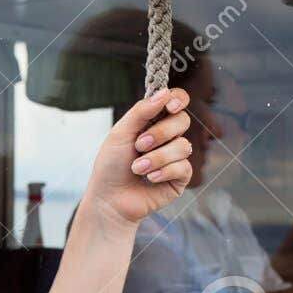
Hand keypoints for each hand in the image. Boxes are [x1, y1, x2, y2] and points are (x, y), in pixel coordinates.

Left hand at [84, 87, 193, 226]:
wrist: (109, 199)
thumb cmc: (111, 166)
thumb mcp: (120, 133)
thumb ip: (141, 112)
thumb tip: (165, 92)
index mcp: (153, 122)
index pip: (176, 102)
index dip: (178, 99)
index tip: (170, 105)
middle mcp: (167, 137)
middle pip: (182, 121)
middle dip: (161, 133)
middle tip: (139, 145)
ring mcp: (175, 157)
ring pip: (183, 146)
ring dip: (157, 158)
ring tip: (137, 168)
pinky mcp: (180, 178)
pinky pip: (184, 167)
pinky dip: (164, 171)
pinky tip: (150, 178)